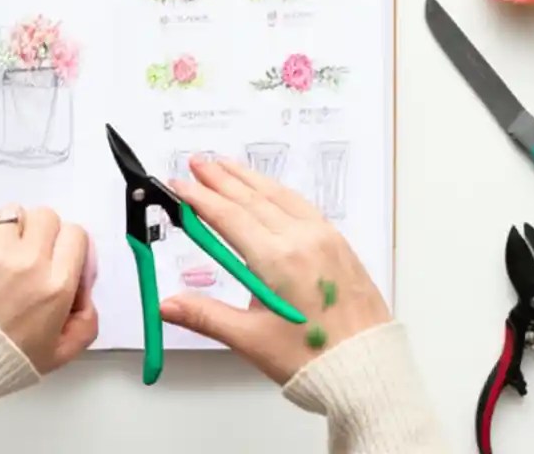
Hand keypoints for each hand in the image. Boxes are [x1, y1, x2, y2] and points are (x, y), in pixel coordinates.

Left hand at [0, 205, 98, 373]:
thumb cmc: (0, 360)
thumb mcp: (59, 354)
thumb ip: (85, 323)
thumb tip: (84, 292)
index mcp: (56, 286)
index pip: (76, 235)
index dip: (70, 247)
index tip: (59, 260)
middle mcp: (28, 262)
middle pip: (47, 217)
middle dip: (43, 235)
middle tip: (30, 257)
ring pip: (16, 213)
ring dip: (14, 231)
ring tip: (3, 256)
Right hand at [159, 157, 390, 383]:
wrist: (367, 371)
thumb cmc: (314, 360)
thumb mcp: (250, 339)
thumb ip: (204, 315)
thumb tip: (166, 305)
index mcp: (278, 260)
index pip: (228, 217)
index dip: (199, 198)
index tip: (179, 184)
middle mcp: (303, 240)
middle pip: (252, 198)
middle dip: (220, 178)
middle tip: (197, 162)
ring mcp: (324, 238)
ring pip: (279, 195)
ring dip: (248, 177)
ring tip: (225, 164)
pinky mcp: (339, 244)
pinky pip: (303, 205)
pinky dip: (278, 190)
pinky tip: (269, 188)